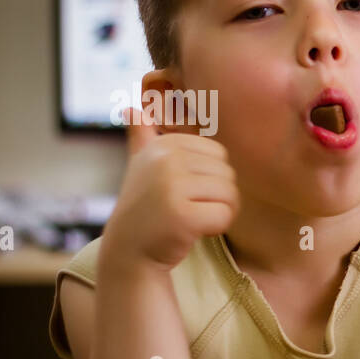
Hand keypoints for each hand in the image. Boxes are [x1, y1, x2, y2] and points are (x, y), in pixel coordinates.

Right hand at [99, 105, 239, 273]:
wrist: (129, 250)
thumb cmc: (144, 207)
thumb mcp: (140, 166)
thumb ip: (141, 137)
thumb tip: (131, 108)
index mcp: (164, 144)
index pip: (219, 154)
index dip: (211, 178)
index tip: (185, 191)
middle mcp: (165, 160)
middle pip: (227, 174)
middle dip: (217, 197)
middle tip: (189, 209)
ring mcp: (172, 187)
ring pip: (230, 195)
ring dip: (218, 213)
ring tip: (191, 220)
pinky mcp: (181, 215)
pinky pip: (224, 216)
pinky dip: (216, 228)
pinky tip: (193, 231)